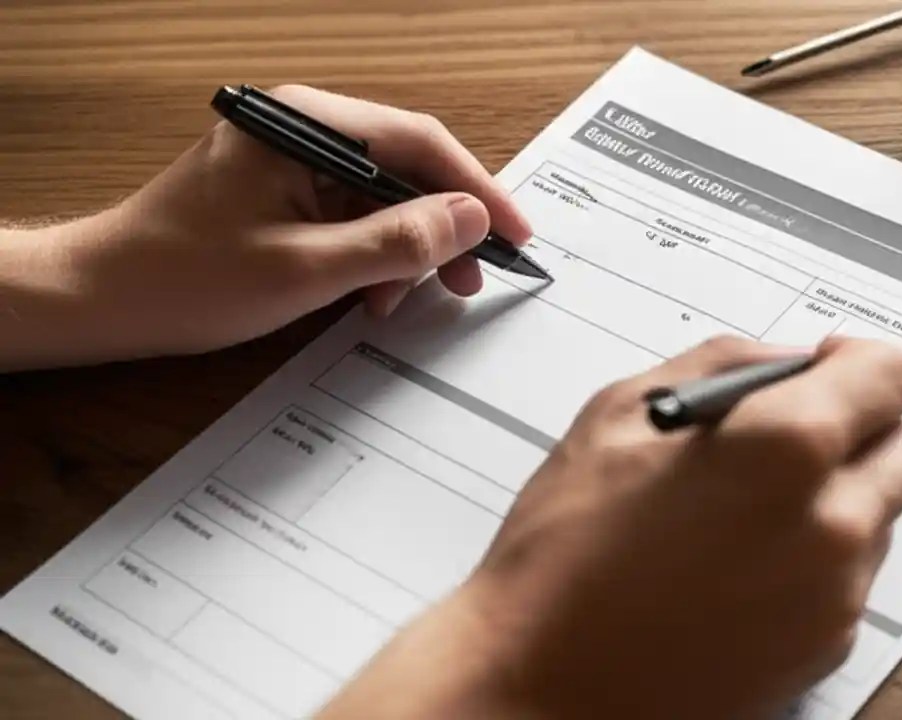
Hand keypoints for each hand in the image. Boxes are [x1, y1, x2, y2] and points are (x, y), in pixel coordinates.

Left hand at [0, 85, 530, 368]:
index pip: (418, 142)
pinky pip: (351, 216)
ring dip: (408, 249)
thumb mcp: (307, 269)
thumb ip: (397, 241)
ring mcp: (292, 159)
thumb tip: (470, 219)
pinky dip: (373, 256)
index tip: (515, 233)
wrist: (106, 299)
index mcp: (305, 124)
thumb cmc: (187, 279)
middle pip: (405, 167)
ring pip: (383, 197)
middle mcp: (302, 128)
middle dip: (443, 227)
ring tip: (419, 298)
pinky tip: (374, 296)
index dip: (476, 189)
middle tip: (475, 278)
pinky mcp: (285, 190)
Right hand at [321, 336, 901, 719]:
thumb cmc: (563, 559)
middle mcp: (833, 524)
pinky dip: (814, 558)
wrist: (539, 688)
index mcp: (787, 448)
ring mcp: (836, 596)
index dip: (856, 362)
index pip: (893, 374)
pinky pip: (849, 578)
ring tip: (739, 512)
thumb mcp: (620, 413)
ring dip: (835, 496)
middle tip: (788, 434)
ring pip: (879, 515)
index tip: (827, 368)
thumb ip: (722, 364)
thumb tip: (785, 363)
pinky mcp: (826, 650)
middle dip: (861, 427)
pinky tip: (736, 565)